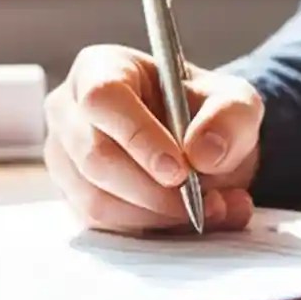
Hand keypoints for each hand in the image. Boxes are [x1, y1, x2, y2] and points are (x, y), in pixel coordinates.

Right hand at [44, 44, 262, 233]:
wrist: (200, 146)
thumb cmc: (205, 112)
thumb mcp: (235, 102)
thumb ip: (230, 118)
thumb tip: (204, 152)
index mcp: (100, 69)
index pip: (102, 98)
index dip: (138, 136)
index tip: (180, 170)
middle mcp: (70, 111)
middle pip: (94, 157)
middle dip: (154, 190)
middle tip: (204, 199)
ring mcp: (65, 158)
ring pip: (97, 200)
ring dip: (158, 216)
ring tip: (212, 208)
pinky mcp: (73, 198)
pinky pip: (104, 226)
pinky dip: (151, 230)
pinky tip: (189, 218)